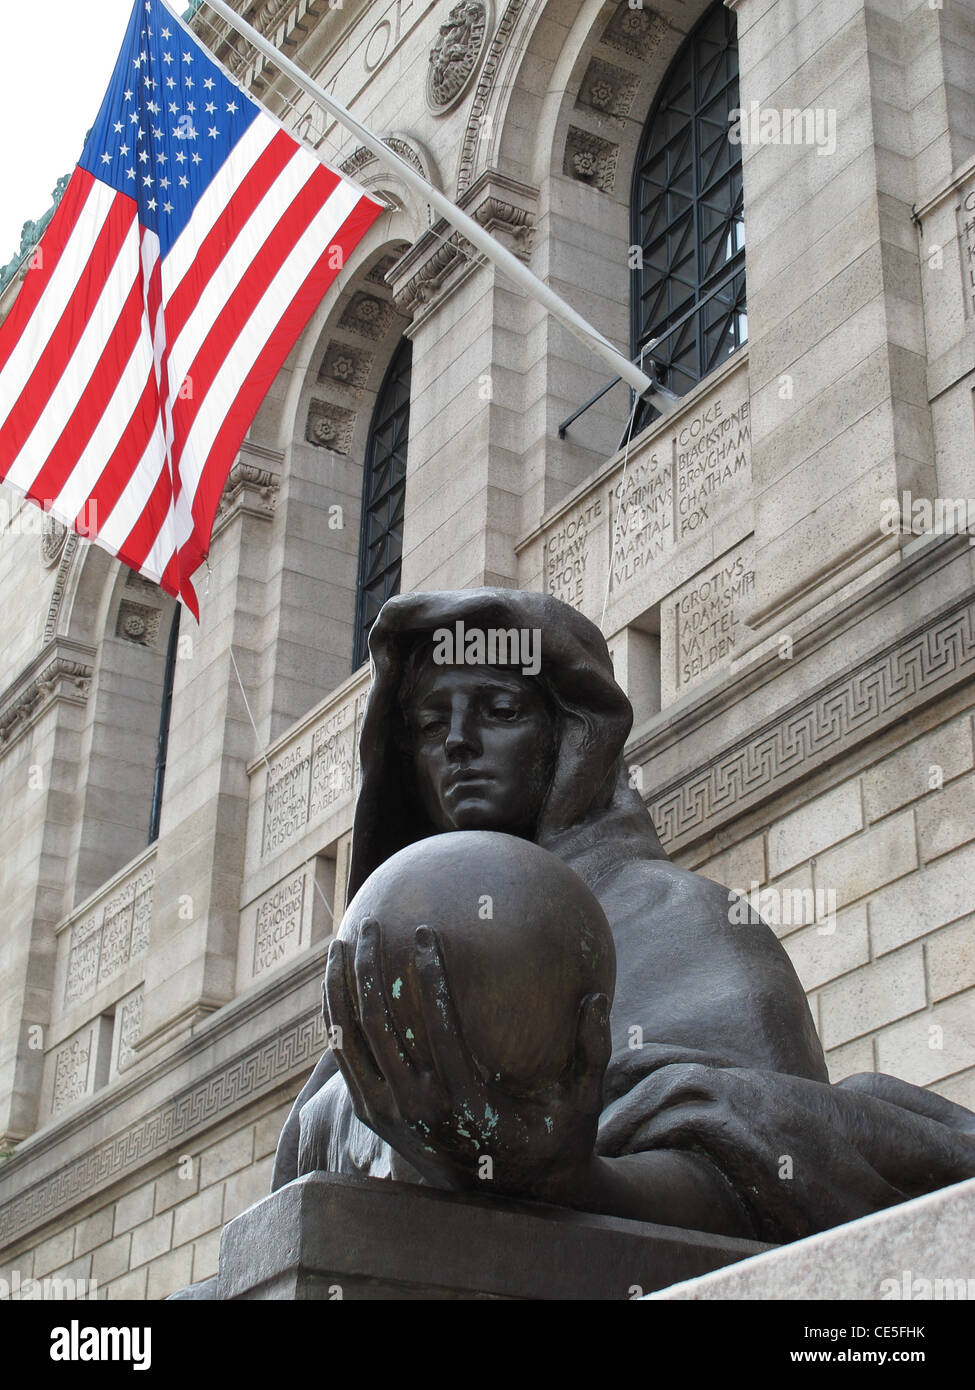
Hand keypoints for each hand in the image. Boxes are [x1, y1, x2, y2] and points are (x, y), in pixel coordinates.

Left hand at [323, 918, 611, 1198]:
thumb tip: (597, 995)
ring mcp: (390, 1115)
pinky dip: (335, 1020)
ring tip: (340, 942)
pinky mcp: (374, 1118)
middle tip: (371, 923)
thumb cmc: (552, 1141)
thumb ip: (591, 1051)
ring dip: (341, 988)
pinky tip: (335, 984)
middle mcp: (420, 1108)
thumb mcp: (582, 1104)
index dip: (429, 974)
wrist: (508, 1202)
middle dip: (371, 967)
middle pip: (382, 1025)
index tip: (425, 930)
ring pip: (351, 1041)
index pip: (439, 1026)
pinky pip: (346, 1062)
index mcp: (468, 1101)